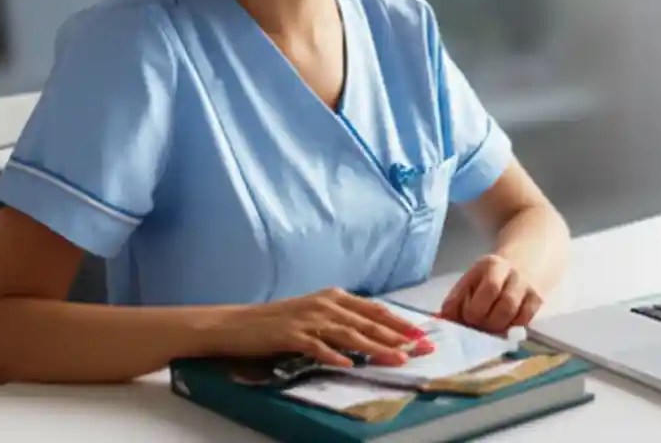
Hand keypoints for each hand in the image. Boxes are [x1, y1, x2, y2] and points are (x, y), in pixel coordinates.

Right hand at [211, 288, 433, 367]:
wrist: (238, 323)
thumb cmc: (279, 321)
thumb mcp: (316, 314)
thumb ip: (343, 321)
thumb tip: (375, 334)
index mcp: (335, 297)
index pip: (374, 310)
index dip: (400, 322)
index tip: (422, 334)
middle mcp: (326, 304)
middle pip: (368, 321)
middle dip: (398, 336)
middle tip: (421, 348)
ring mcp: (308, 318)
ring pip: (349, 334)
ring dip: (376, 347)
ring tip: (397, 358)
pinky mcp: (291, 334)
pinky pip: (316, 346)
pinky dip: (333, 355)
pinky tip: (348, 364)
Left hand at [439, 254, 542, 333]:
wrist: (528, 262)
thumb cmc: (493, 277)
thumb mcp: (473, 281)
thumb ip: (456, 300)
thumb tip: (441, 321)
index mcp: (488, 265)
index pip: (472, 289)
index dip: (465, 310)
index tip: (462, 319)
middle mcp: (508, 272)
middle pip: (494, 299)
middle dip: (481, 319)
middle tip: (477, 325)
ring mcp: (525, 285)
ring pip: (508, 311)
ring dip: (496, 326)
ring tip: (490, 327)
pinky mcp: (538, 299)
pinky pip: (524, 320)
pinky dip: (512, 327)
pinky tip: (506, 325)